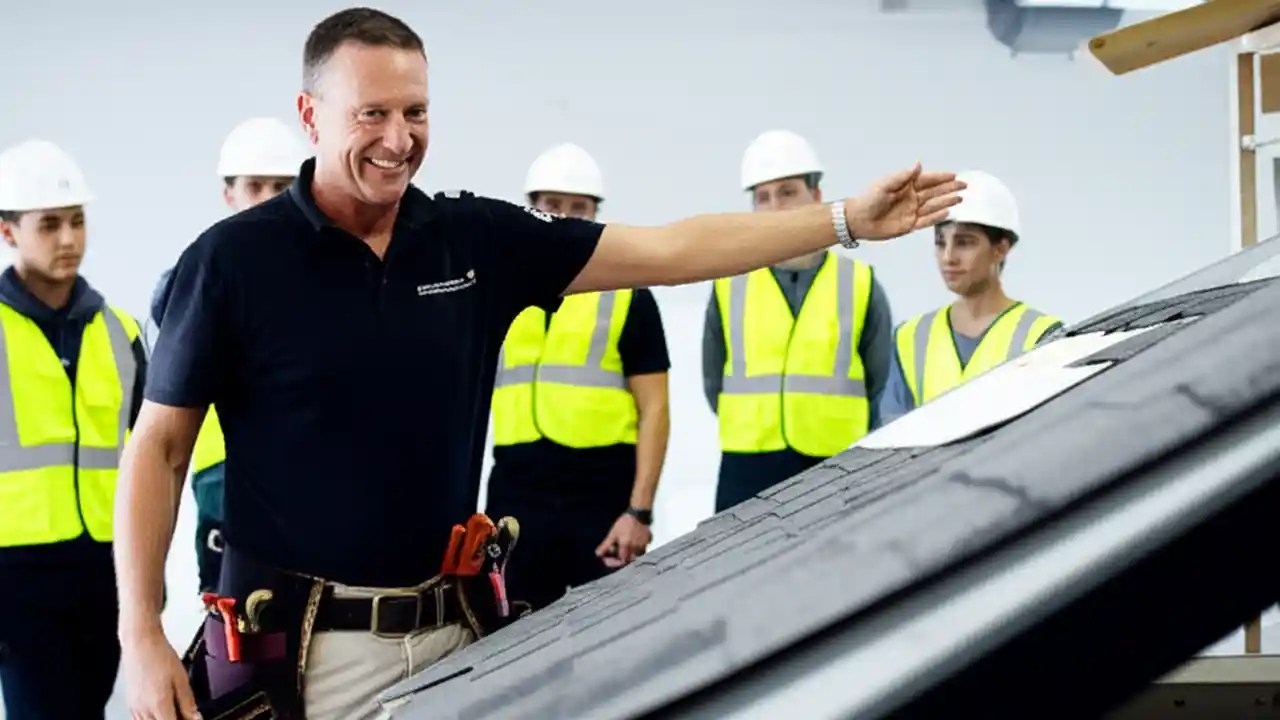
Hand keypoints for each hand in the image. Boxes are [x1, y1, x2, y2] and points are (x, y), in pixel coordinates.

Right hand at [121, 626, 200, 719]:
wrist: (140, 642)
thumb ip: (188, 701)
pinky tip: (160, 711)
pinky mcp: (130, 702)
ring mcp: (134, 706)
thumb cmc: (159, 655)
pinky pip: (140, 719)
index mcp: (159, 704)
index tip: (191, 719)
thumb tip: (195, 717)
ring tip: (174, 711)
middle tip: (184, 715)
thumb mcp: (181, 678)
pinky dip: (151, 719)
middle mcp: (144, 709)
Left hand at [595, 513, 652, 568]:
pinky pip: (644, 548)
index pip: (621, 561)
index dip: (615, 562)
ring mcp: (644, 545)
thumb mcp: (613, 533)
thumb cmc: (624, 523)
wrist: (638, 512)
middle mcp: (636, 548)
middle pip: (629, 560)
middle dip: (622, 558)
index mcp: (626, 546)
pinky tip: (633, 542)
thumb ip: (606, 545)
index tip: (609, 559)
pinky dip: (638, 548)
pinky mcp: (649, 541)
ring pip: (637, 555)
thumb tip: (598, 554)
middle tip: (616, 553)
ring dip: (630, 554)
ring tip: (625, 547)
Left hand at [845, 163, 965, 239]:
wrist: (858, 220)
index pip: (927, 180)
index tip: (954, 175)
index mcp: (906, 185)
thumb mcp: (885, 185)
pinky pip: (926, 221)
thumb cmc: (869, 199)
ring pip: (933, 205)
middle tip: (964, 185)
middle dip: (949, 188)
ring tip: (960, 198)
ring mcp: (911, 211)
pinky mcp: (909, 225)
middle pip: (934, 192)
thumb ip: (903, 176)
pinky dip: (936, 217)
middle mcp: (911, 197)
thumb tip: (918, 164)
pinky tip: (947, 212)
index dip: (941, 177)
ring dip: (946, 201)